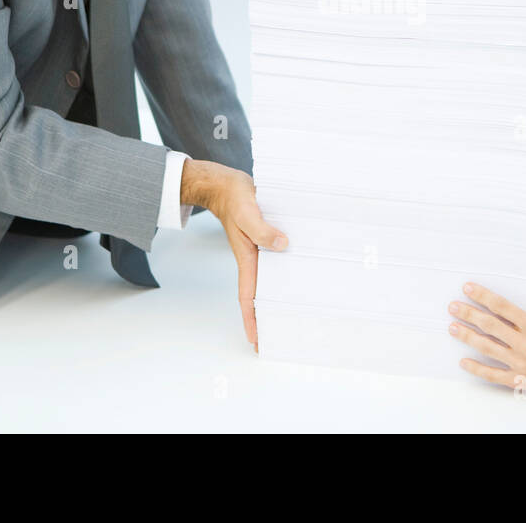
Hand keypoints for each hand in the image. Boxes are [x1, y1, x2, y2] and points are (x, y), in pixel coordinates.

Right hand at [181, 158, 287, 351]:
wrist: (227, 185)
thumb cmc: (235, 199)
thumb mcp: (248, 212)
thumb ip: (263, 229)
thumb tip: (282, 244)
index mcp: (247, 258)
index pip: (248, 296)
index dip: (252, 319)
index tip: (256, 340)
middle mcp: (254, 258)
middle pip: (259, 294)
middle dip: (265, 317)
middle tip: (279, 336)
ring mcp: (260, 251)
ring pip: (269, 279)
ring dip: (276, 295)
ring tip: (292, 313)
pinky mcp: (267, 240)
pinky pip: (276, 262)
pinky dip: (284, 271)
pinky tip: (298, 273)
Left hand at [446, 257, 525, 406]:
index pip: (502, 306)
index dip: (483, 296)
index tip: (468, 288)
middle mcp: (525, 344)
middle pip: (490, 325)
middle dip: (468, 314)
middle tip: (452, 306)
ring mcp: (521, 363)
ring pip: (487, 348)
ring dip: (467, 337)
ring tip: (452, 328)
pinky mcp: (520, 380)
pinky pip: (493, 375)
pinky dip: (477, 369)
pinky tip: (464, 362)